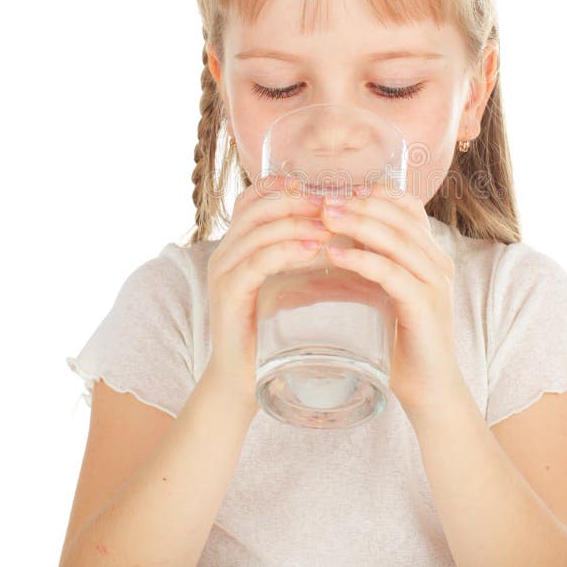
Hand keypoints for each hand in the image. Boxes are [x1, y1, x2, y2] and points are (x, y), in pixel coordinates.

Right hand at [205, 175, 332, 414]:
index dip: (283, 187)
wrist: (243, 378)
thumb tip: (343, 231)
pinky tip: (311, 250)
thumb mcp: (286, 284)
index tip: (318, 187)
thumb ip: (302, 256)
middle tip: (331, 205)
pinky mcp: (228, 295)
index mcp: (237, 246)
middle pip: (257, 208)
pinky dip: (285, 250)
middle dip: (297, 202)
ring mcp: (223, 272)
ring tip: (329, 227)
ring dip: (297, 224)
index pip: (253, 200)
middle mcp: (224, 252)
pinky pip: (256, 261)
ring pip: (258, 231)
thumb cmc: (270, 331)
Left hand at [320, 183, 469, 423]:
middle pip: (400, 218)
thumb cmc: (400, 343)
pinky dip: (362, 259)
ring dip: (357, 224)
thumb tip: (325, 244)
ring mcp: (435, 284)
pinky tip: (335, 255)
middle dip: (360, 204)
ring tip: (324, 219)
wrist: (429, 390)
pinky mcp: (425, 307)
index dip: (376, 194)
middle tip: (323, 201)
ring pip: (397, 240)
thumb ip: (368, 268)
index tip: (340, 191)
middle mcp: (438, 263)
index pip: (409, 208)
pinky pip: (392, 273)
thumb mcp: (383, 295)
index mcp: (430, 256)